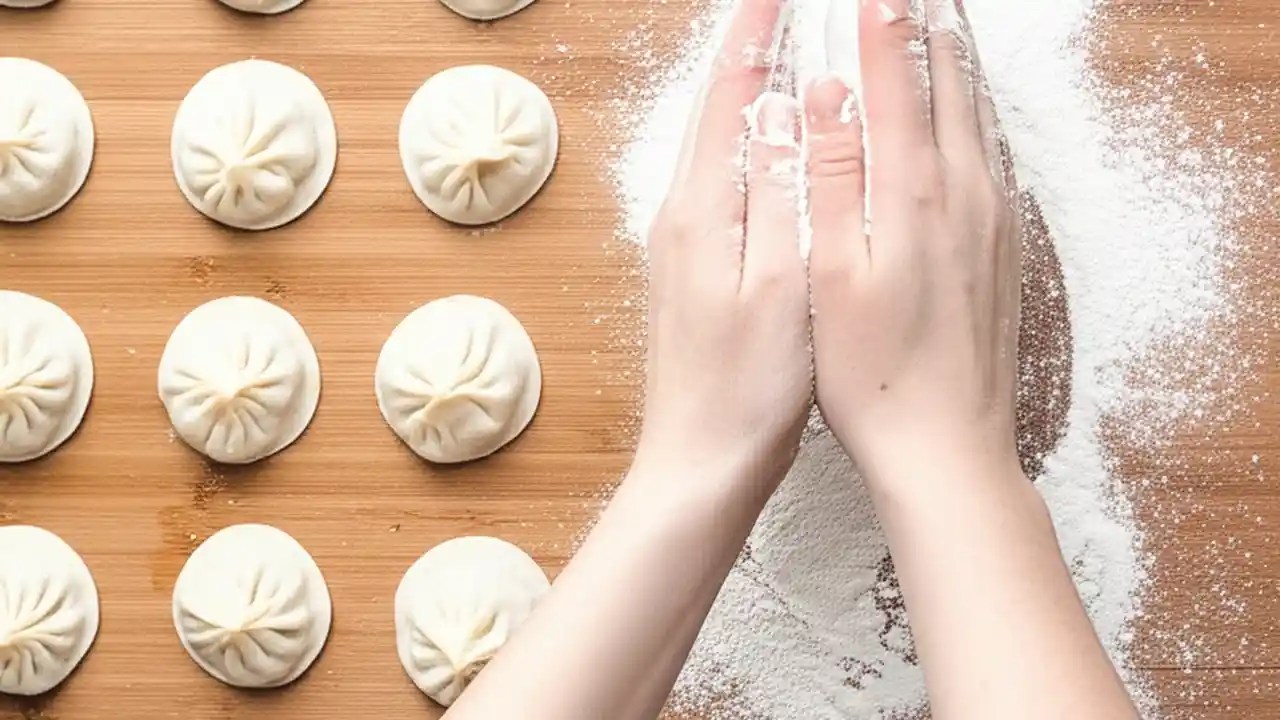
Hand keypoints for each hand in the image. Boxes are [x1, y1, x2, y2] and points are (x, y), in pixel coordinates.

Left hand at [637, 0, 809, 491]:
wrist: (700, 462)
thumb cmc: (746, 389)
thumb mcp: (775, 287)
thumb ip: (774, 196)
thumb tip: (778, 108)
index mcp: (702, 212)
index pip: (728, 97)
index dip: (755, 36)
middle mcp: (682, 217)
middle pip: (714, 111)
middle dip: (747, 51)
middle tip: (779, 6)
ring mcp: (683, 244)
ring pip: (716, 145)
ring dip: (744, 92)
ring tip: (776, 52)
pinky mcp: (694, 270)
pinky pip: (721, 182)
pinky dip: (746, 144)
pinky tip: (767, 146)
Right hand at [807, 0, 1021, 489]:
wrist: (947, 448)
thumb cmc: (875, 375)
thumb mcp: (834, 277)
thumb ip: (834, 181)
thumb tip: (829, 96)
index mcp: (915, 196)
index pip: (895, 86)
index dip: (879, 31)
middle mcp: (966, 197)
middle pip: (951, 88)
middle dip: (931, 31)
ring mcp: (993, 223)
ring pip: (979, 120)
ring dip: (959, 66)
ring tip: (947, 26)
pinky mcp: (1003, 251)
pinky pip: (993, 160)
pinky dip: (977, 119)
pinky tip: (972, 119)